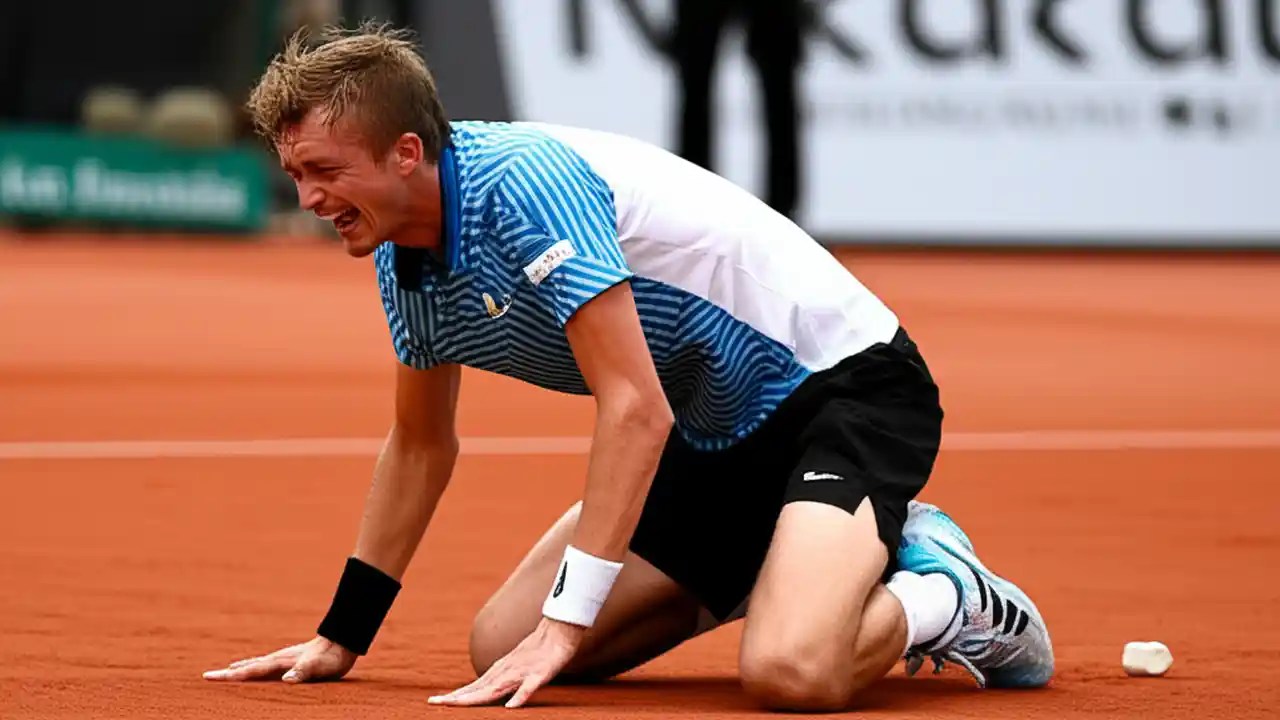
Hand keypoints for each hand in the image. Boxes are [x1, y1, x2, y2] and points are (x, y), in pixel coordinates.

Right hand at [203, 636, 356, 682]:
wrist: (343, 640)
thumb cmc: (332, 657)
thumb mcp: (319, 667)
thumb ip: (303, 672)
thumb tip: (287, 680)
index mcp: (281, 662)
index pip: (252, 670)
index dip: (232, 675)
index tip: (211, 677)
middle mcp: (279, 659)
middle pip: (249, 666)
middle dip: (229, 673)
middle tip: (208, 676)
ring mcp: (285, 658)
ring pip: (257, 664)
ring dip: (242, 668)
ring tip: (228, 671)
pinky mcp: (292, 659)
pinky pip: (268, 664)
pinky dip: (256, 666)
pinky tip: (256, 668)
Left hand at [429, 618, 585, 707]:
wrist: (558, 631)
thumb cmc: (538, 650)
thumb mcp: (516, 664)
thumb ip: (502, 677)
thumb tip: (488, 688)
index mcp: (500, 672)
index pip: (474, 687)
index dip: (456, 695)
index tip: (435, 701)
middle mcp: (506, 673)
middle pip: (478, 689)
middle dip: (456, 697)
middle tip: (434, 702)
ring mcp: (521, 673)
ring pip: (496, 688)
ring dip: (476, 697)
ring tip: (456, 703)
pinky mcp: (539, 675)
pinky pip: (528, 688)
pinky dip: (519, 697)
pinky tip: (511, 707)